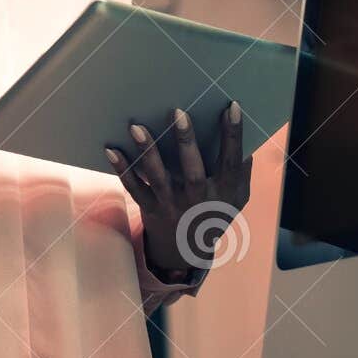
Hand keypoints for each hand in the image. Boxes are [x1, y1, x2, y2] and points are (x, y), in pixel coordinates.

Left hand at [104, 102, 253, 273]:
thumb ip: (241, 170)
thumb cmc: (214, 213)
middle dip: (186, 142)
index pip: (232, 161)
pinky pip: (135, 189)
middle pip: (193, 171)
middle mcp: (198, 199)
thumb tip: (247, 135)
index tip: (232, 107)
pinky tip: (111, 150)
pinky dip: (123, 170)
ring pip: (159, 178)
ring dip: (147, 152)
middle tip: (178, 112)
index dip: (234, 135)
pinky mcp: (150, 208)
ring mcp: (172, 205)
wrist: (186, 251)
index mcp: (224, 192)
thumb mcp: (236, 197)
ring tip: (136, 127)